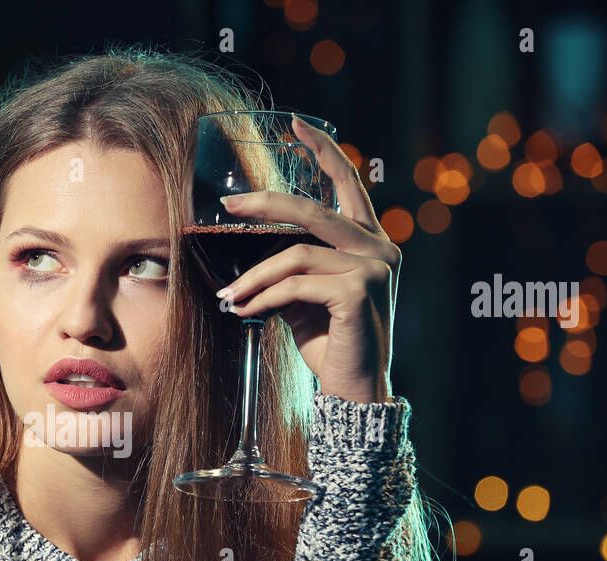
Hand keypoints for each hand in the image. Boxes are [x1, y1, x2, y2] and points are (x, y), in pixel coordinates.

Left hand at [215, 116, 399, 404]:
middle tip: (227, 206)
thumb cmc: (329, 343)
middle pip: (314, 210)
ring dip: (253, 276)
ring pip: (296, 253)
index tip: (295, 124)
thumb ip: (291, 265)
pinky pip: (297, 284)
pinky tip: (245, 312)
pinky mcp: (359, 292)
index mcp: (370, 242)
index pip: (348, 184)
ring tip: (228, 297)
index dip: (324, 150)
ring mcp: (374, 268)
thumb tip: (244, 251)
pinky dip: (264, 296)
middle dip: (265, 205)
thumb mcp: (305, 296)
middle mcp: (380, 248)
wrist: (353, 390)